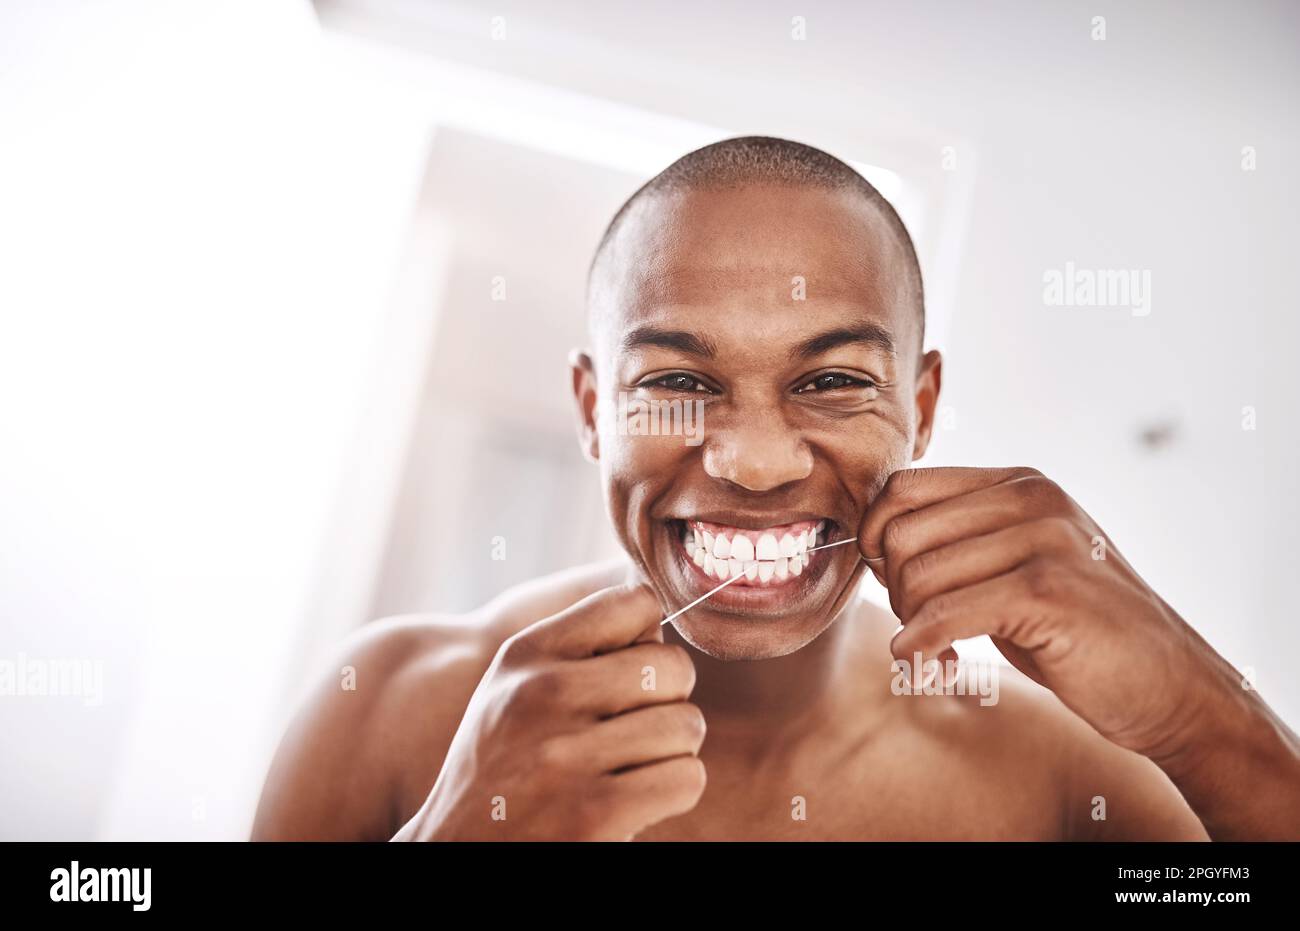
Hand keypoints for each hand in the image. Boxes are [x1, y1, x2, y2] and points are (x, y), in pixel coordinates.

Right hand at [395, 584, 706, 840]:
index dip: (649, 639)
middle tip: (636, 730)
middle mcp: (542, 694)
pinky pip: (686, 778)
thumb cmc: (505, 766)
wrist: (462, 851)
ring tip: (630, 766)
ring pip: (686, 725)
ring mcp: (566, 755)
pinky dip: (673, 791)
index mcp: (526, 654)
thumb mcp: (513, 689)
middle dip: (670, 701)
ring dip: (672, 752)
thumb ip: (578, 648)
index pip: (637, 602)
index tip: (629, 676)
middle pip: (673, 667)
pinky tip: (636, 798)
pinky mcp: (593, 813)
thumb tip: (660, 622)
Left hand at [858, 466, 1237, 761]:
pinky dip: (923, 645)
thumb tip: (869, 536)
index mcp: (1020, 483)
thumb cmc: (1076, 632)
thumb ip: (960, 539)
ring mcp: (1046, 539)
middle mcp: (1033, 497)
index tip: (892, 584)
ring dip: (912, 624)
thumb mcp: (1016, 565)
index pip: (903, 488)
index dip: (876, 538)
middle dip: (893, 589)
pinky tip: (935, 664)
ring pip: (918, 575)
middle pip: (901, 532)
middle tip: (918, 626)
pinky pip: (945, 614)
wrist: (1169, 687)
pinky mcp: (1049, 591)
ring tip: (937, 650)